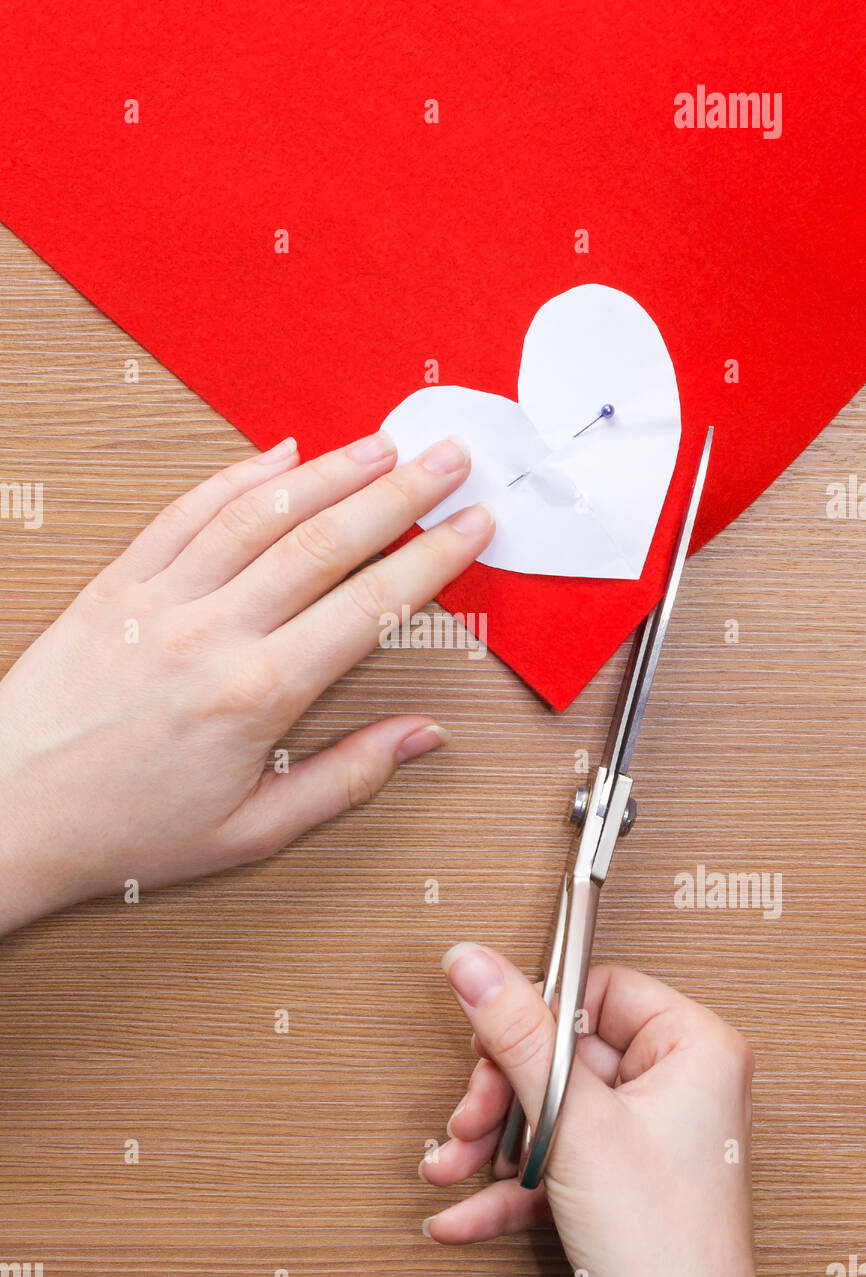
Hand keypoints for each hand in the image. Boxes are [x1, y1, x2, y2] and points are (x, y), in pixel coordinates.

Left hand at [0, 432, 493, 932]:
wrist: (10, 810)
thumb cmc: (123, 829)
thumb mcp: (251, 831)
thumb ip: (346, 778)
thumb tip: (421, 737)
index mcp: (255, 694)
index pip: (370, 605)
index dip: (433, 558)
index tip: (472, 526)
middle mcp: (211, 633)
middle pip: (325, 541)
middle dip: (400, 493)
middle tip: (448, 458)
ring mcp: (160, 598)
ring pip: (260, 513)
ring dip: (330, 471)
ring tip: (382, 444)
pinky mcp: (118, 582)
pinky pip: (186, 512)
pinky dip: (236, 476)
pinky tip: (278, 454)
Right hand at [420, 943, 755, 1276]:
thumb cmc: (664, 1243)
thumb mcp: (577, 1123)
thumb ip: (519, 1036)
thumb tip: (474, 963)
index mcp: (694, 1048)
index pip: (598, 990)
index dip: (538, 1017)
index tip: (495, 1040)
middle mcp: (677, 1085)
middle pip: (562, 1056)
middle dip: (502, 1096)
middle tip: (472, 1118)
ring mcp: (649, 1137)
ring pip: (550, 1111)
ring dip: (492, 1145)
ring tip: (455, 1166)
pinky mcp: (622, 1182)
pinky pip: (556, 1161)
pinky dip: (508, 1185)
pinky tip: (464, 1208)